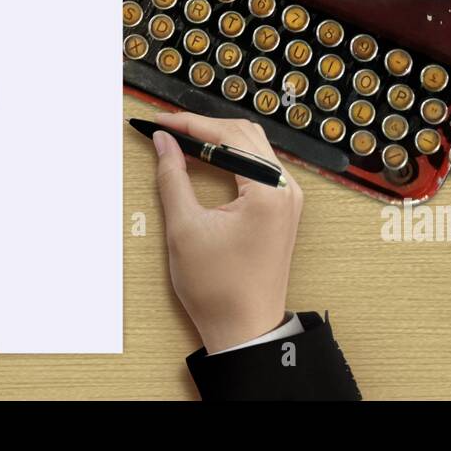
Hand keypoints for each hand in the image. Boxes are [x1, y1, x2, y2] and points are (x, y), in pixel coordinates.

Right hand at [149, 113, 302, 353]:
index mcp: (268, 191)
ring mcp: (288, 198)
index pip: (228, 136)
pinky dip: (232, 156)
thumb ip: (173, 177)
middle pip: (244, 134)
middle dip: (204, 127)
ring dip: (218, 139)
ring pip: (253, 146)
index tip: (161, 122)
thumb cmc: (219, 289)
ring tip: (183, 141)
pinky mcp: (283, 208)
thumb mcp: (184, 228)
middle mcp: (286, 189)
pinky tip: (206, 160)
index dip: (189, 124)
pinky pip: (259, 166)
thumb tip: (164, 143)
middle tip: (168, 129)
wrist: (245, 329)